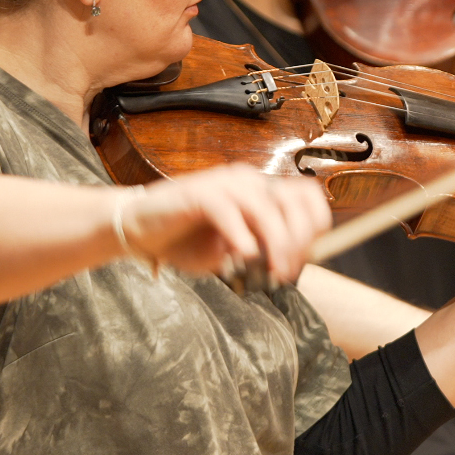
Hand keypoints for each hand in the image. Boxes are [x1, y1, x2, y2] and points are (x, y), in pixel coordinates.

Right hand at [115, 163, 331, 283]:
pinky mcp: (198, 193)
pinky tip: (243, 255)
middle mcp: (247, 181)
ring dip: (275, 242)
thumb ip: (264, 251)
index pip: (307, 196)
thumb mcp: (234, 250)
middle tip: (286, 272)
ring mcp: (223, 184)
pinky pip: (228, 210)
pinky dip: (241, 235)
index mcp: (260, 190)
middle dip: (298, 240)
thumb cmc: (186, 241)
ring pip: (265, 207)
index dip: (315, 227)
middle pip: (294, 201)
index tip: (306, 259)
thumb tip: (296, 263)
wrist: (139, 230)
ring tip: (271, 272)